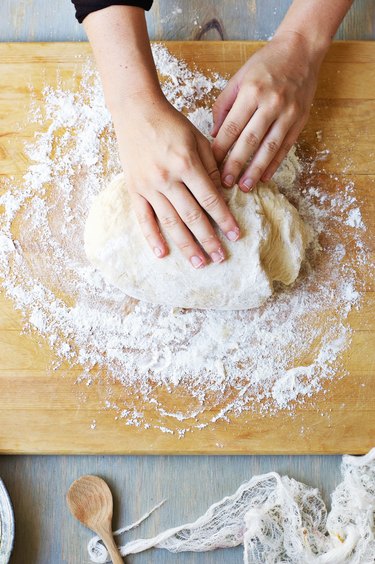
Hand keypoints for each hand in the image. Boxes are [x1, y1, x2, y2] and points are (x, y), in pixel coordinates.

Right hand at [113, 94, 239, 268]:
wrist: (136, 110)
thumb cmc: (171, 123)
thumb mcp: (198, 139)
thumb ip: (210, 166)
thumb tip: (223, 192)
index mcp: (186, 163)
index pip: (209, 199)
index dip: (224, 219)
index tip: (235, 235)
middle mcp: (167, 178)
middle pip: (192, 216)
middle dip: (208, 239)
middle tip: (220, 258)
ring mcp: (148, 186)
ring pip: (170, 222)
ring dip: (186, 245)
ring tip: (199, 262)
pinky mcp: (134, 189)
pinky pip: (143, 218)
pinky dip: (152, 237)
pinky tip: (163, 254)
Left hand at [211, 31, 321, 190]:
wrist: (301, 51)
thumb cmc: (265, 64)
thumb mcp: (239, 78)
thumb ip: (224, 106)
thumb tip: (214, 135)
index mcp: (251, 92)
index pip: (231, 127)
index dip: (220, 149)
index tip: (211, 165)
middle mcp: (270, 103)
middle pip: (249, 141)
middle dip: (235, 165)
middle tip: (225, 183)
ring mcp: (288, 113)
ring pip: (269, 148)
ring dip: (255, 170)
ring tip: (244, 186)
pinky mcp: (300, 120)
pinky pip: (285, 147)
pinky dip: (274, 164)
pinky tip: (265, 177)